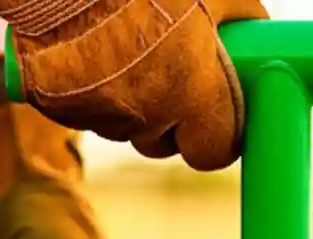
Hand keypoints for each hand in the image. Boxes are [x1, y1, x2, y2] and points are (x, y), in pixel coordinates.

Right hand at [0, 0, 268, 170]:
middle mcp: (144, 113)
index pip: (214, 150)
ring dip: (127, 101)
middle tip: (168, 71)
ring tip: (123, 46)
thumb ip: (239, 16)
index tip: (219, 117)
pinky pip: (81, 109)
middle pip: (163, 142)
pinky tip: (89, 48)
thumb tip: (259, 33)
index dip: (218, 136)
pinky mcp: (53, 104)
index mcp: (190, 90)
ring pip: (121, 125)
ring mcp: (94, 113)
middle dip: (170, 119)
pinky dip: (86, 89)